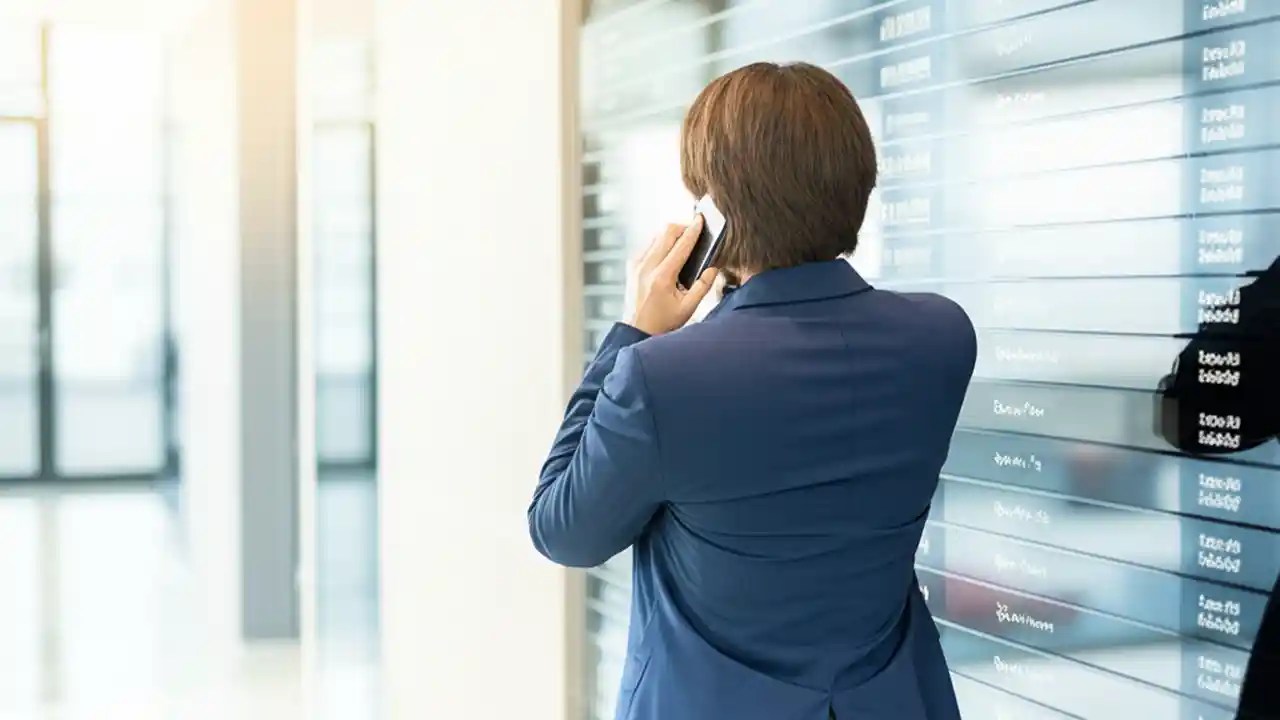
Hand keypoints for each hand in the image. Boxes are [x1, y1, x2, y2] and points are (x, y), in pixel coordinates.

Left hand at [626, 217, 718, 335]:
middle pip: (666, 232)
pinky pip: (648, 245)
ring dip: (671, 236)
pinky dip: (660, 244)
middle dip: (682, 229)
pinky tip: (669, 256)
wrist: (637, 331)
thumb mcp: (688, 308)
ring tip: (683, 246)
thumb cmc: (662, 322)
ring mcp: (636, 264)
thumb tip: (713, 268)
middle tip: (694, 233)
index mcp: (662, 276)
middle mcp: (646, 266)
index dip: (693, 230)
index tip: (701, 220)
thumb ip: (703, 286)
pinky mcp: (632, 265)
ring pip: (656, 236)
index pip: (681, 245)